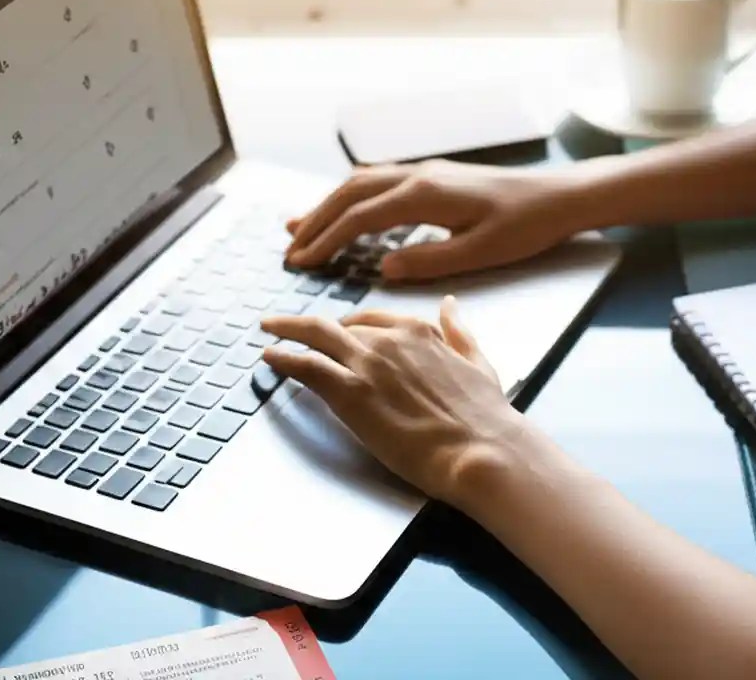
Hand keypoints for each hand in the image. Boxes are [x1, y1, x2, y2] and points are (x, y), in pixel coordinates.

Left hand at [261, 296, 536, 504]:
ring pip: (316, 336)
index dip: (349, 325)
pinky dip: (284, 357)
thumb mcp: (478, 362)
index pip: (373, 319)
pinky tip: (270, 356)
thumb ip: (458, 332)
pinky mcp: (350, 393)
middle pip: (340, 327)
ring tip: (271, 332)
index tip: (336, 329)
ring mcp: (368, 364)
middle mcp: (390, 340)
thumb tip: (450, 305)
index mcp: (419, 332)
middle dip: (314, 328)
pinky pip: (306, 365)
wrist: (480, 450)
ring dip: (288, 331)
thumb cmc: (485, 416)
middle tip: (290, 327)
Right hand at [285, 160, 585, 280]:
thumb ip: (429, 260)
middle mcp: (419, 177)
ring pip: (362, 182)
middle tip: (289, 249)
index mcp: (426, 196)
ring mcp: (426, 172)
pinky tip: (345, 210)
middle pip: (351, 193)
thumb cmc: (526, 227)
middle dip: (316, 221)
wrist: (559, 197)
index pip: (361, 218)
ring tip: (301, 228)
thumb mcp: (480, 254)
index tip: (302, 262)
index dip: (328, 240)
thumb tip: (383, 268)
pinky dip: (353, 197)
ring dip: (329, 205)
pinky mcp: (435, 177)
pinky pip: (380, 182)